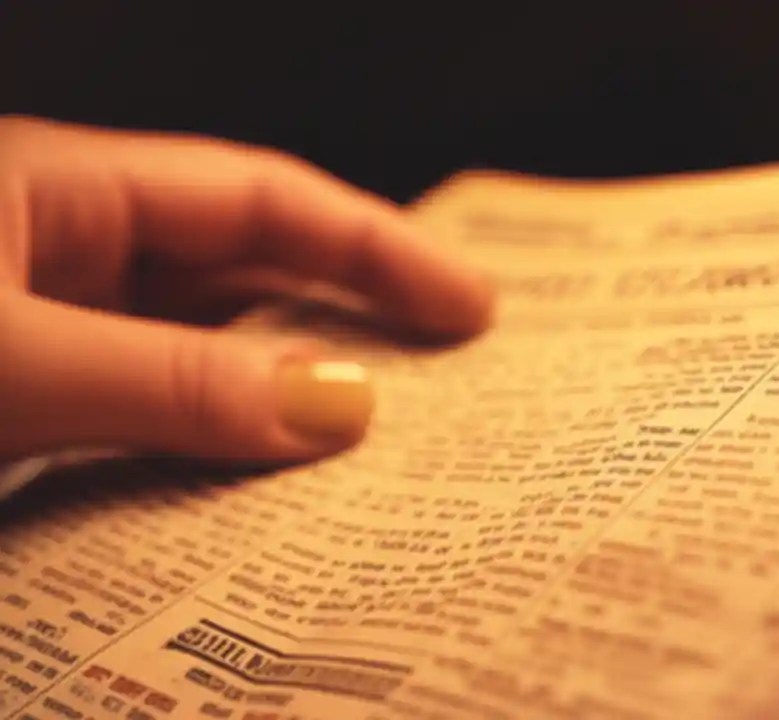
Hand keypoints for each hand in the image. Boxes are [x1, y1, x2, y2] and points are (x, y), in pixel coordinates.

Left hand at [0, 117, 492, 462]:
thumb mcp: (11, 360)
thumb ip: (171, 382)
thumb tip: (336, 404)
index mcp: (56, 190)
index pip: (260, 200)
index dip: (376, 248)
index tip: (468, 305)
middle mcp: (54, 252)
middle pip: (242, 273)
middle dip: (346, 321)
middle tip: (450, 378)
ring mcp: (32, 335)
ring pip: (196, 356)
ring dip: (280, 402)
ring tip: (373, 456)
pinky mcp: (16, 413)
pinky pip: (140, 424)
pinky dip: (206, 456)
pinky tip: (257, 496)